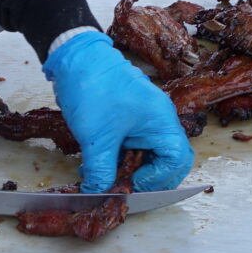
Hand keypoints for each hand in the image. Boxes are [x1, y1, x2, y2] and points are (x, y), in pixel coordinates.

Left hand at [44, 31, 194, 193]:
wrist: (74, 58)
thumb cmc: (93, 88)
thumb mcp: (97, 136)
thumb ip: (101, 169)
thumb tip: (99, 194)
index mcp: (161, 119)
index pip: (176, 159)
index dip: (157, 178)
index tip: (132, 185)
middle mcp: (159, 120)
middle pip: (170, 160)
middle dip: (151, 179)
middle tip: (127, 189)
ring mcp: (144, 121)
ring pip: (150, 156)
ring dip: (132, 171)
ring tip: (107, 179)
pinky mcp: (128, 121)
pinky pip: (133, 148)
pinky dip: (120, 161)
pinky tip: (98, 168)